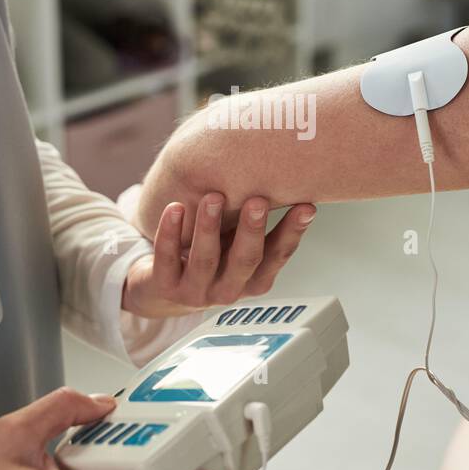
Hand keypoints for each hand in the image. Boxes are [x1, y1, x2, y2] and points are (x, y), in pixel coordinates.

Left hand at [122, 193, 317, 319]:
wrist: (162, 289)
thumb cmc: (209, 259)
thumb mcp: (236, 244)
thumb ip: (255, 223)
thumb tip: (284, 179)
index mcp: (253, 279)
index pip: (278, 256)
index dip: (293, 232)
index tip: (306, 207)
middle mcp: (228, 289)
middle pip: (245, 261)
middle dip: (252, 230)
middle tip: (258, 201)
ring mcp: (195, 291)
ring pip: (205, 259)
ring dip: (210, 227)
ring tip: (213, 197)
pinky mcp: (165, 286)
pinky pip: (167, 258)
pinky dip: (171, 232)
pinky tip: (175, 208)